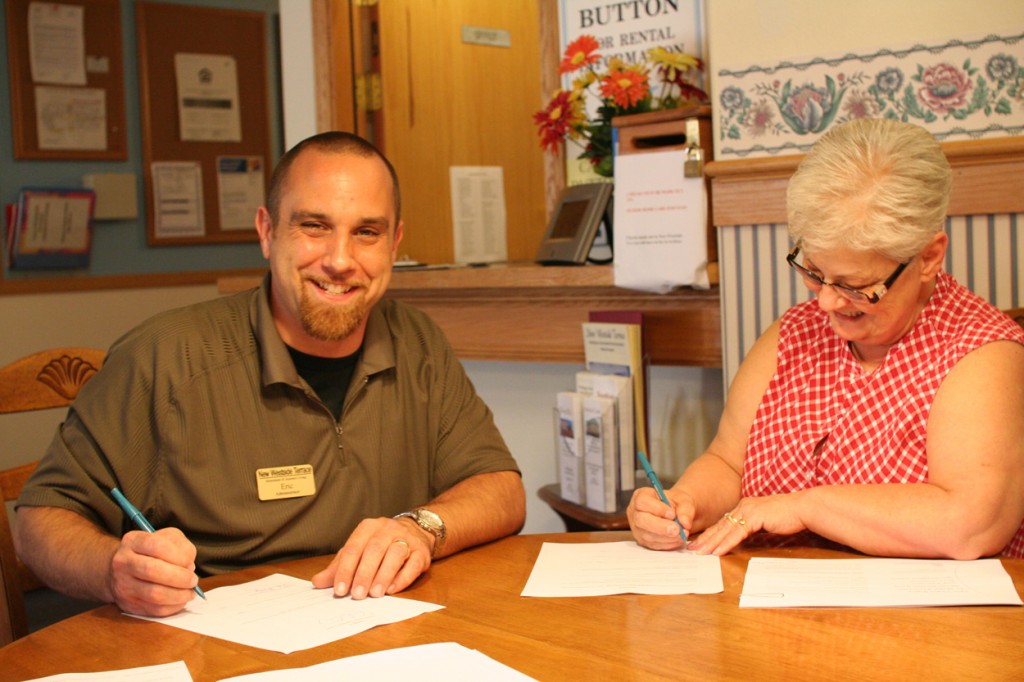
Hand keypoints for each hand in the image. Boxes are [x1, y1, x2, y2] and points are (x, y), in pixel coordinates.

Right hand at [109, 528, 199, 615]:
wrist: (122, 570)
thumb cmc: (151, 552)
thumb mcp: (167, 538)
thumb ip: (182, 547)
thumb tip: (189, 567)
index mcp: (133, 541)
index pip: (157, 545)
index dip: (178, 556)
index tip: (190, 563)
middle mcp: (123, 562)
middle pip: (152, 570)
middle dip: (180, 577)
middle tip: (193, 580)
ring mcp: (123, 584)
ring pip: (154, 594)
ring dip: (179, 595)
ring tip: (190, 592)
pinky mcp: (128, 604)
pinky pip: (154, 609)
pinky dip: (173, 606)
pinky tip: (181, 600)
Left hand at [312, 516, 430, 598]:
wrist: (416, 531)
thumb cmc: (380, 545)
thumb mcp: (358, 551)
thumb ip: (339, 566)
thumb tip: (317, 582)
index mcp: (368, 527)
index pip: (353, 548)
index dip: (345, 569)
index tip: (340, 590)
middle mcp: (387, 529)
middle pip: (374, 550)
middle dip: (364, 574)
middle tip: (357, 595)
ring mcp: (407, 538)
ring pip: (395, 554)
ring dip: (383, 576)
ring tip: (375, 594)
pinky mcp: (422, 551)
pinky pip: (413, 563)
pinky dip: (402, 577)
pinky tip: (392, 589)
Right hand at [627, 487, 691, 550]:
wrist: (675, 513)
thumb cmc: (675, 503)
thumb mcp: (683, 500)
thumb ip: (686, 509)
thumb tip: (685, 523)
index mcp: (640, 496)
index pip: (642, 502)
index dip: (657, 509)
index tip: (672, 514)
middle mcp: (634, 512)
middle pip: (641, 520)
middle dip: (660, 527)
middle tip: (677, 529)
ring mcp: (636, 527)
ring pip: (647, 535)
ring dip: (666, 538)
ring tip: (681, 535)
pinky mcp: (642, 540)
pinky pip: (652, 545)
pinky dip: (667, 544)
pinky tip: (677, 540)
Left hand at [688, 493, 806, 555]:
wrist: (803, 508)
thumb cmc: (788, 516)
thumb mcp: (766, 522)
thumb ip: (754, 528)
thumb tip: (744, 538)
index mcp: (745, 506)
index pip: (724, 523)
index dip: (711, 533)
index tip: (700, 542)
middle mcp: (743, 506)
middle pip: (720, 526)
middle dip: (706, 538)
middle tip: (692, 548)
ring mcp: (748, 510)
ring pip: (725, 529)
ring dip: (712, 542)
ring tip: (701, 553)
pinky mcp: (755, 517)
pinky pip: (737, 533)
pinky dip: (726, 543)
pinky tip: (717, 551)